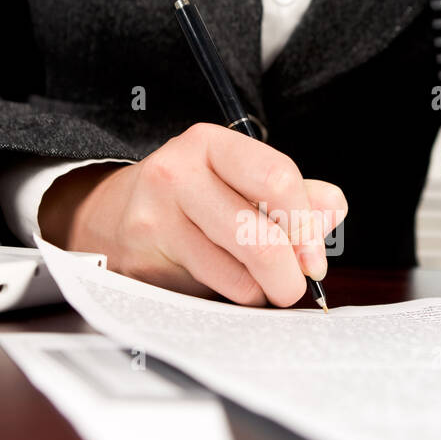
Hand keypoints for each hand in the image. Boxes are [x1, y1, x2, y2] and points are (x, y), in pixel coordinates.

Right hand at [39, 125, 346, 306]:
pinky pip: (212, 286)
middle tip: (296, 285)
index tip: (315, 257)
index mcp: (212, 144)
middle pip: (259, 232)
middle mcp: (180, 172)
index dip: (305, 225)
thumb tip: (332, 210)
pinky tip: (230, 284)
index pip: (277, 178)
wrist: (108, 217)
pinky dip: (235, 294)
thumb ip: (292, 194)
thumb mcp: (238, 181)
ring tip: (262, 285)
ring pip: (238, 268)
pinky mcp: (145, 255)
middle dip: (290, 270)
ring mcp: (157, 215)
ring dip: (263, 288)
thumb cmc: (188, 200)